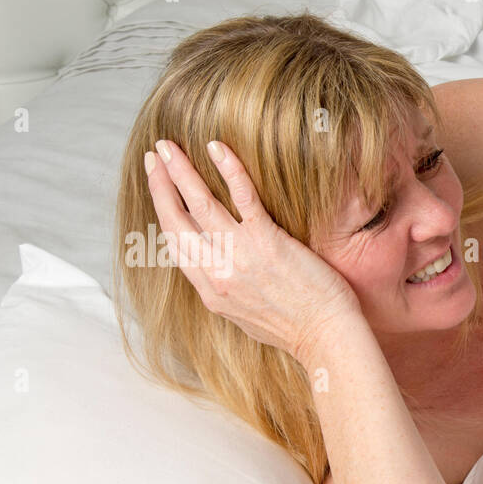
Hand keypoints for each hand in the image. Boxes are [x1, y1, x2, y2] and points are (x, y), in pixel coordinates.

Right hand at [143, 138, 362, 360]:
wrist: (326, 337)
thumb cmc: (297, 329)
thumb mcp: (246, 317)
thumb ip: (228, 290)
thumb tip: (221, 274)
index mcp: (211, 292)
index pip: (175, 244)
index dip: (162, 211)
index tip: (157, 188)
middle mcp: (217, 273)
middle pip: (176, 220)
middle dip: (160, 184)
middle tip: (156, 156)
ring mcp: (240, 256)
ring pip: (200, 204)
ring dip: (181, 170)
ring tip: (170, 145)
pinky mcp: (267, 242)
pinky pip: (242, 198)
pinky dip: (228, 169)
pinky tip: (216, 147)